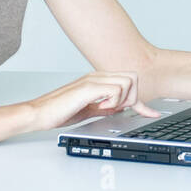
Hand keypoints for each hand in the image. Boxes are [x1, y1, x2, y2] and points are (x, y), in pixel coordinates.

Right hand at [28, 71, 162, 130]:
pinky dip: (113, 101)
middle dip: (132, 97)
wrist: (39, 114)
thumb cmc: (59, 111)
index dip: (142, 101)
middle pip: (133, 77)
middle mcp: (97, 76)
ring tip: (106, 107)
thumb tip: (121, 108)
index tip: (151, 113)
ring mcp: (92, 80)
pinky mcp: (87, 87)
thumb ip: (105, 107)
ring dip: (122, 99)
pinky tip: (100, 106)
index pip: (129, 82)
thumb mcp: (89, 110)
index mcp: (98, 80)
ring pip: (127, 81)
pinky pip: (114, 90)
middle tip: (118, 109)